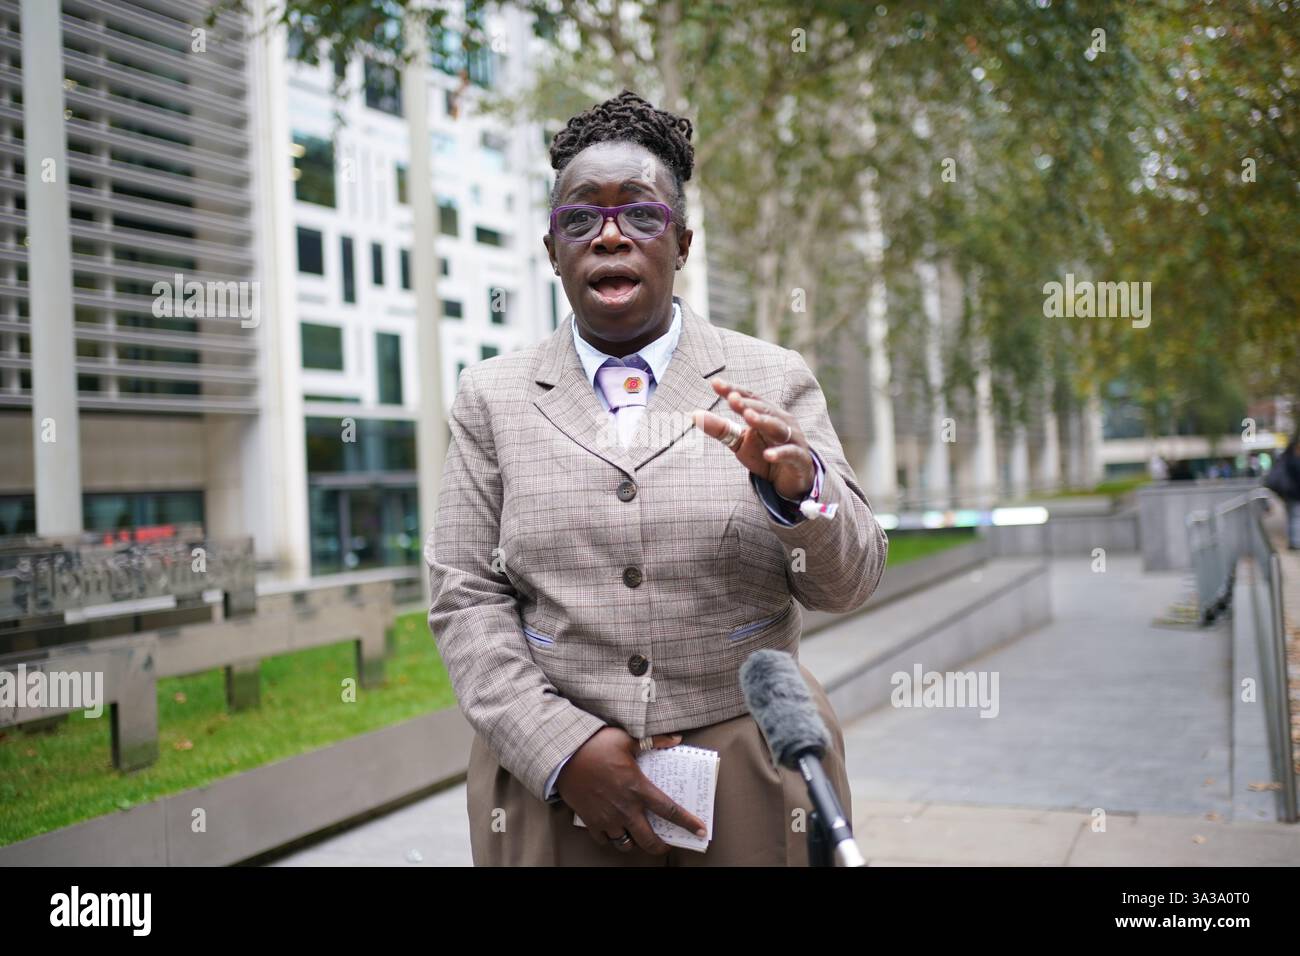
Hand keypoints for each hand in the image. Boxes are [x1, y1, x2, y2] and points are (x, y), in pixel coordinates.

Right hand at [556, 727, 708, 854]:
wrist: (564, 755)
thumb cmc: (596, 745)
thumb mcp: (627, 739)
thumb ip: (653, 741)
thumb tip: (676, 738)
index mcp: (638, 789)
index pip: (670, 811)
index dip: (688, 823)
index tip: (700, 831)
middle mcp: (625, 808)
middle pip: (648, 840)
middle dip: (660, 847)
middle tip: (665, 845)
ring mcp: (607, 818)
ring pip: (625, 844)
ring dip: (634, 844)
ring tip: (638, 838)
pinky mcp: (591, 821)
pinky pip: (604, 840)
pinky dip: (611, 839)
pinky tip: (614, 832)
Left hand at [693, 377, 815, 499]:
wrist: (791, 479)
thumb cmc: (764, 454)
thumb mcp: (739, 442)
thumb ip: (719, 429)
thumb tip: (693, 414)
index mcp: (766, 413)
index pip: (749, 398)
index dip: (733, 390)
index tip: (715, 383)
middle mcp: (781, 420)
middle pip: (764, 408)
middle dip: (747, 403)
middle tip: (731, 398)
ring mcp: (793, 438)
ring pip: (777, 427)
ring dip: (763, 421)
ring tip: (748, 417)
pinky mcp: (799, 458)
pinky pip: (789, 453)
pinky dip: (779, 453)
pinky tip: (767, 454)